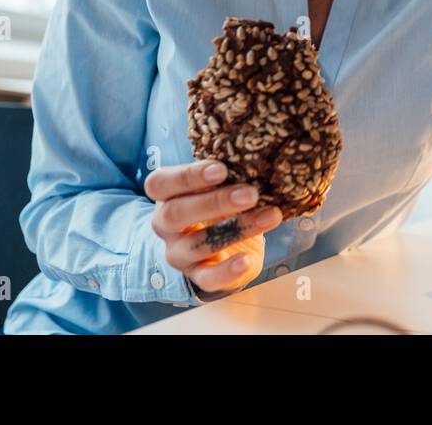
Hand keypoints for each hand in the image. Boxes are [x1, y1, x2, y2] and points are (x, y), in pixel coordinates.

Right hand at [144, 159, 282, 298]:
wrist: (225, 245)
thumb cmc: (221, 204)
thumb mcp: (220, 185)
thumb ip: (227, 173)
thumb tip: (255, 152)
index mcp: (166, 196)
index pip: (160, 184)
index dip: (188, 176)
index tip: (221, 169)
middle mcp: (166, 225)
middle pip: (175, 213)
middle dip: (214, 203)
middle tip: (251, 194)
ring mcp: (179, 253)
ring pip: (198, 244)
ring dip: (237, 229)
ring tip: (270, 216)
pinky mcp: (198, 276)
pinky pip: (207, 278)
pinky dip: (227, 271)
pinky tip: (246, 260)